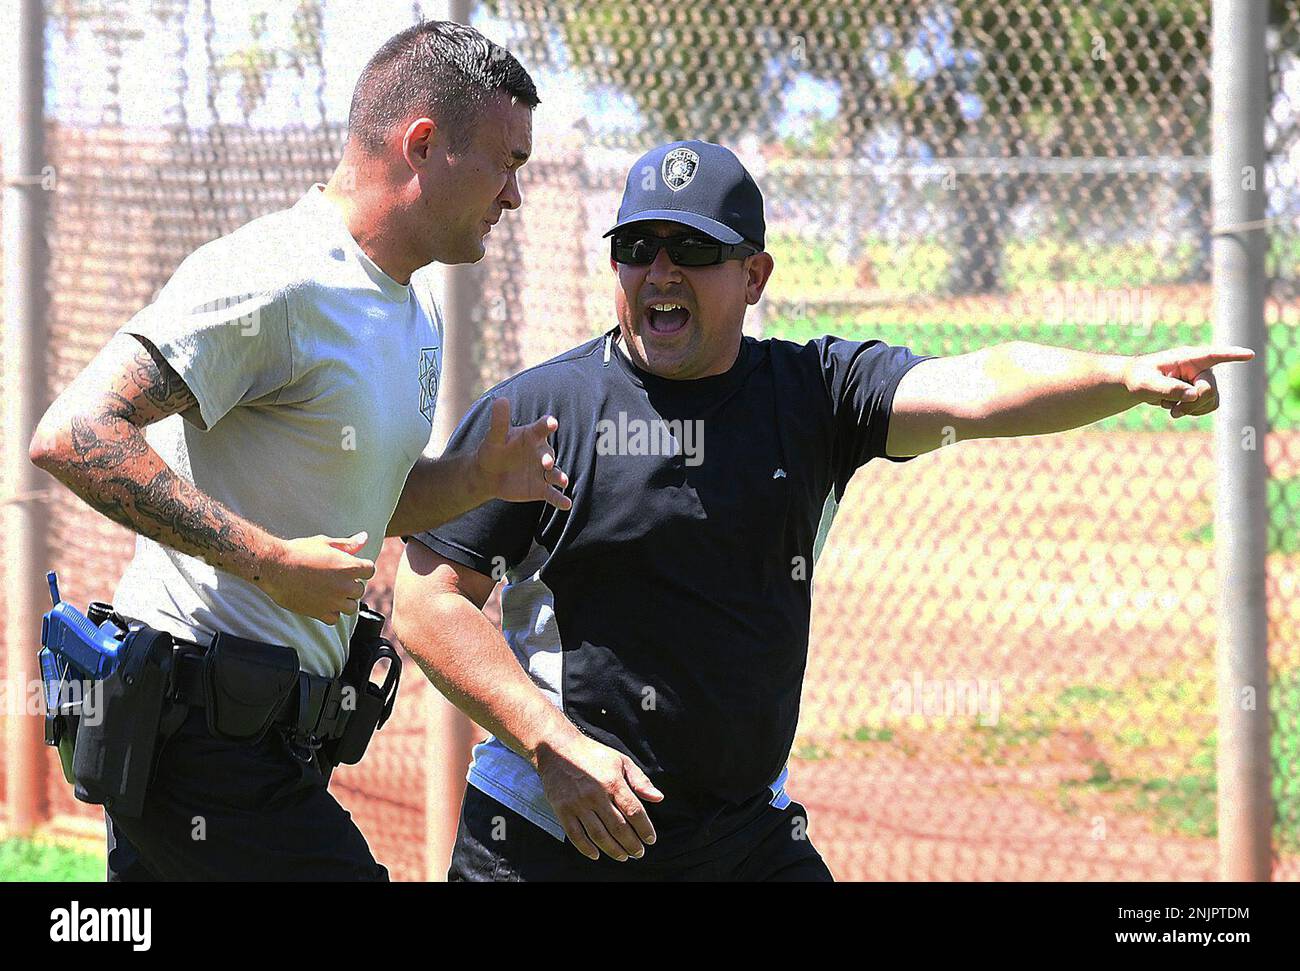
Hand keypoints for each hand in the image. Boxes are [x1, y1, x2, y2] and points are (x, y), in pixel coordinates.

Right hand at [256, 531, 376, 624]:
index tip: (348, 567)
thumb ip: (348, 544)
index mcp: (349, 567)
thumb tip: (365, 537)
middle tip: (332, 578)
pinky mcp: (320, 613)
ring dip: (343, 600)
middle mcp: (345, 586)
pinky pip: (334, 618)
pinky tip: (320, 602)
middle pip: (360, 590)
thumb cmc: (299, 551)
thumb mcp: (325, 543)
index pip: (369, 570)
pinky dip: (330, 612)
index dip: (360, 568)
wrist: (275, 567)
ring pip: (351, 607)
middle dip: (350, 584)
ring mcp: (334, 601)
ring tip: (328, 591)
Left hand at [474, 397, 571, 510]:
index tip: (552, 423)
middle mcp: (541, 453)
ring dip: (560, 477)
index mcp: (532, 436)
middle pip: (549, 454)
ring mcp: (543, 472)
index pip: (542, 428)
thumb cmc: (492, 450)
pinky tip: (566, 504)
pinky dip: (560, 499)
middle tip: (546, 463)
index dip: (547, 425)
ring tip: (562, 482)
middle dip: (548, 458)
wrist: (488, 475)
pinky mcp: (542, 488)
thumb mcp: (494, 437)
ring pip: (556, 474)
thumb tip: (501, 400)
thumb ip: (499, 421)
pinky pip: (553, 494)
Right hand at [535, 730, 663, 861]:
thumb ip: (640, 781)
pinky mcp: (562, 810)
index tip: (650, 839)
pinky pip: (575, 835)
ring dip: (613, 850)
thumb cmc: (592, 754)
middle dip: (632, 844)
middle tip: (639, 852)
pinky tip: (596, 854)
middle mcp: (596, 795)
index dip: (644, 829)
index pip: (634, 812)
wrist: (557, 749)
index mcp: (613, 782)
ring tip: (623, 856)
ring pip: (599, 835)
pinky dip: (586, 849)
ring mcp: (578, 804)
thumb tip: (658, 798)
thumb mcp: (621, 761)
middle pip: (618, 828)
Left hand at [1122, 345, 1254, 418]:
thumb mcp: (1147, 384)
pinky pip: (1208, 407)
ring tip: (1171, 408)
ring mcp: (1202, 380)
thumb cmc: (1139, 377)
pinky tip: (1176, 408)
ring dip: (1192, 409)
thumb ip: (1168, 388)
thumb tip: (1194, 395)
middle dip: (1193, 404)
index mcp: (1187, 358)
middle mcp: (1199, 367)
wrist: (1137, 383)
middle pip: (1209, 390)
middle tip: (1173, 412)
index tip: (1250, 354)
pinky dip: (1193, 412)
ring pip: (1212, 401)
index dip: (1232, 355)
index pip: (1213, 355)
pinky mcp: (1201, 391)